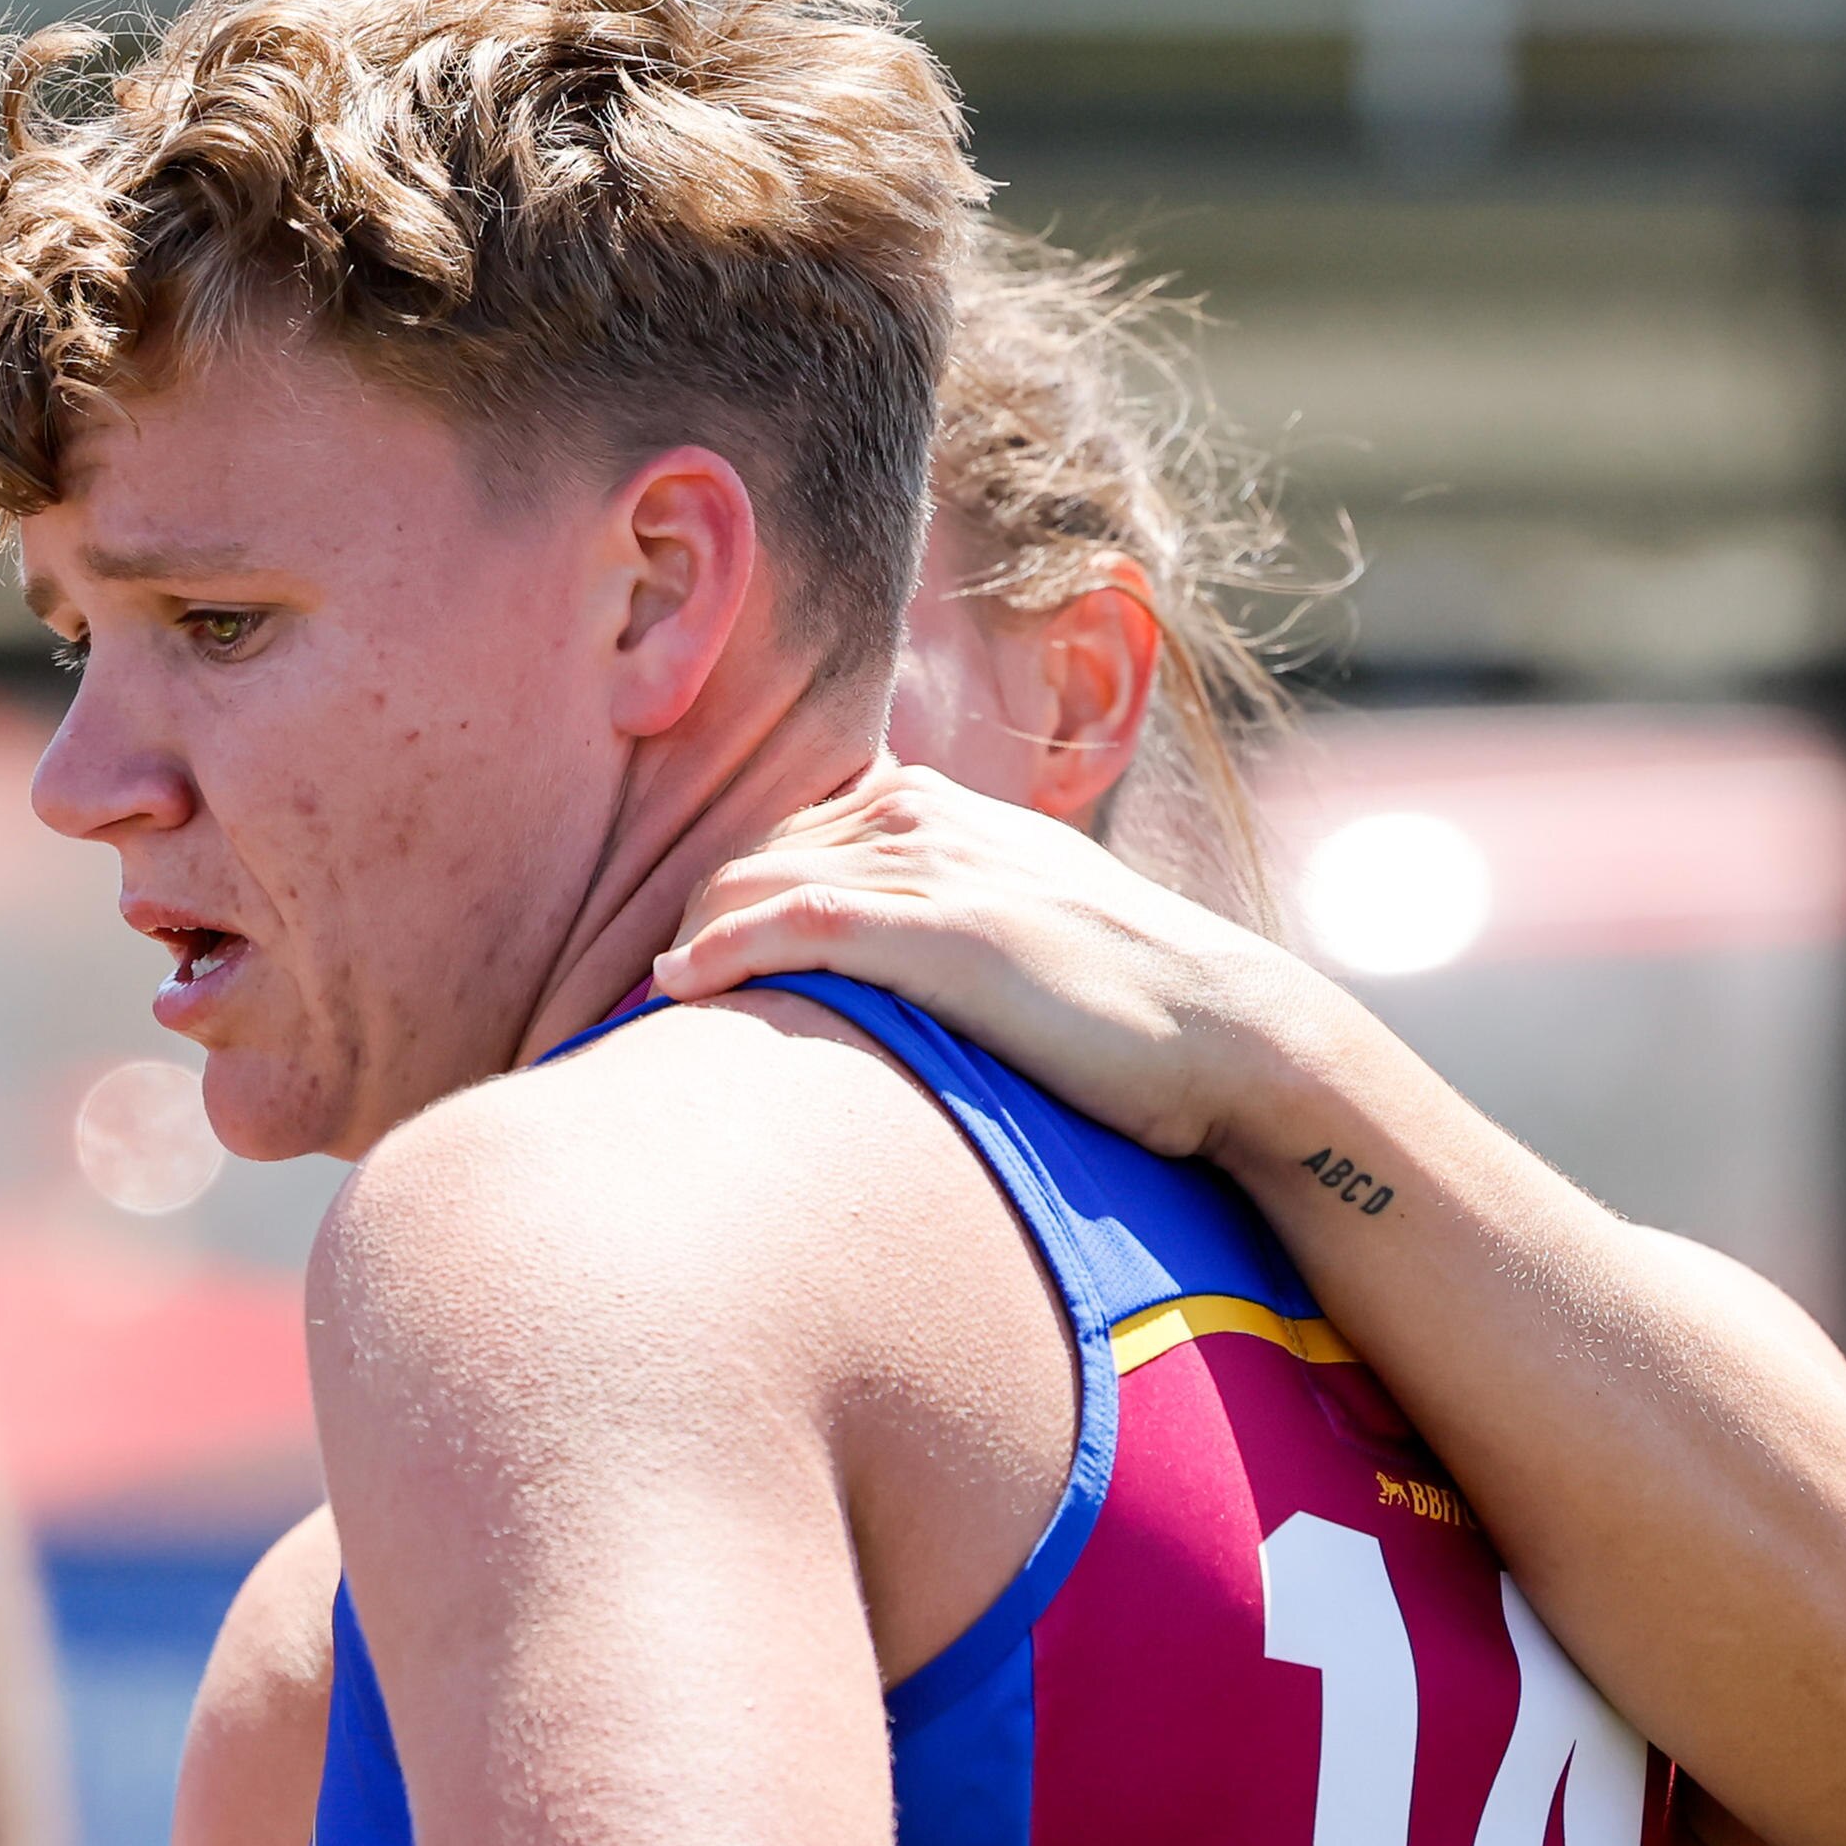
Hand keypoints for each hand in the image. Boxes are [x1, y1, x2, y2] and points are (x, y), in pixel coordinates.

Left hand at [651, 763, 1328, 1162]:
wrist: (1229, 1034)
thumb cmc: (1127, 1009)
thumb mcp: (1022, 934)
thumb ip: (940, 926)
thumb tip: (866, 979)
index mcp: (937, 811)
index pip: (781, 837)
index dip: (713, 900)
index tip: (662, 967)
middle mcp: (924, 818)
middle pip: (744, 853)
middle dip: (679, 923)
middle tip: (617, 1004)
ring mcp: (932, 867)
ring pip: (749, 882)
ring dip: (682, 945)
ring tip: (631, 1017)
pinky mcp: (941, 930)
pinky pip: (790, 921)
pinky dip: (718, 952)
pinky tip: (674, 989)